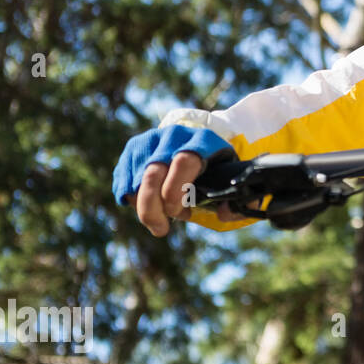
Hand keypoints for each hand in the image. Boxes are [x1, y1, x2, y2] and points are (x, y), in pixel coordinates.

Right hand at [113, 125, 240, 235]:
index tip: (180, 213)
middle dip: (152, 207)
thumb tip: (223, 213)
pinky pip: (124, 179)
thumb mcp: (233, 184)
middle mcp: (175, 134)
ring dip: (143, 206)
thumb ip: (239, 204)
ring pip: (136, 178)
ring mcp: (152, 138)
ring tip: (159, 218)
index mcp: (204, 141)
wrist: (201, 147)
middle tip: (161, 229)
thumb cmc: (219, 173)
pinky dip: (131, 199)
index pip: (184, 161)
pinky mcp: (135, 147)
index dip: (177, 191)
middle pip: (153, 172)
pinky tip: (144, 207)